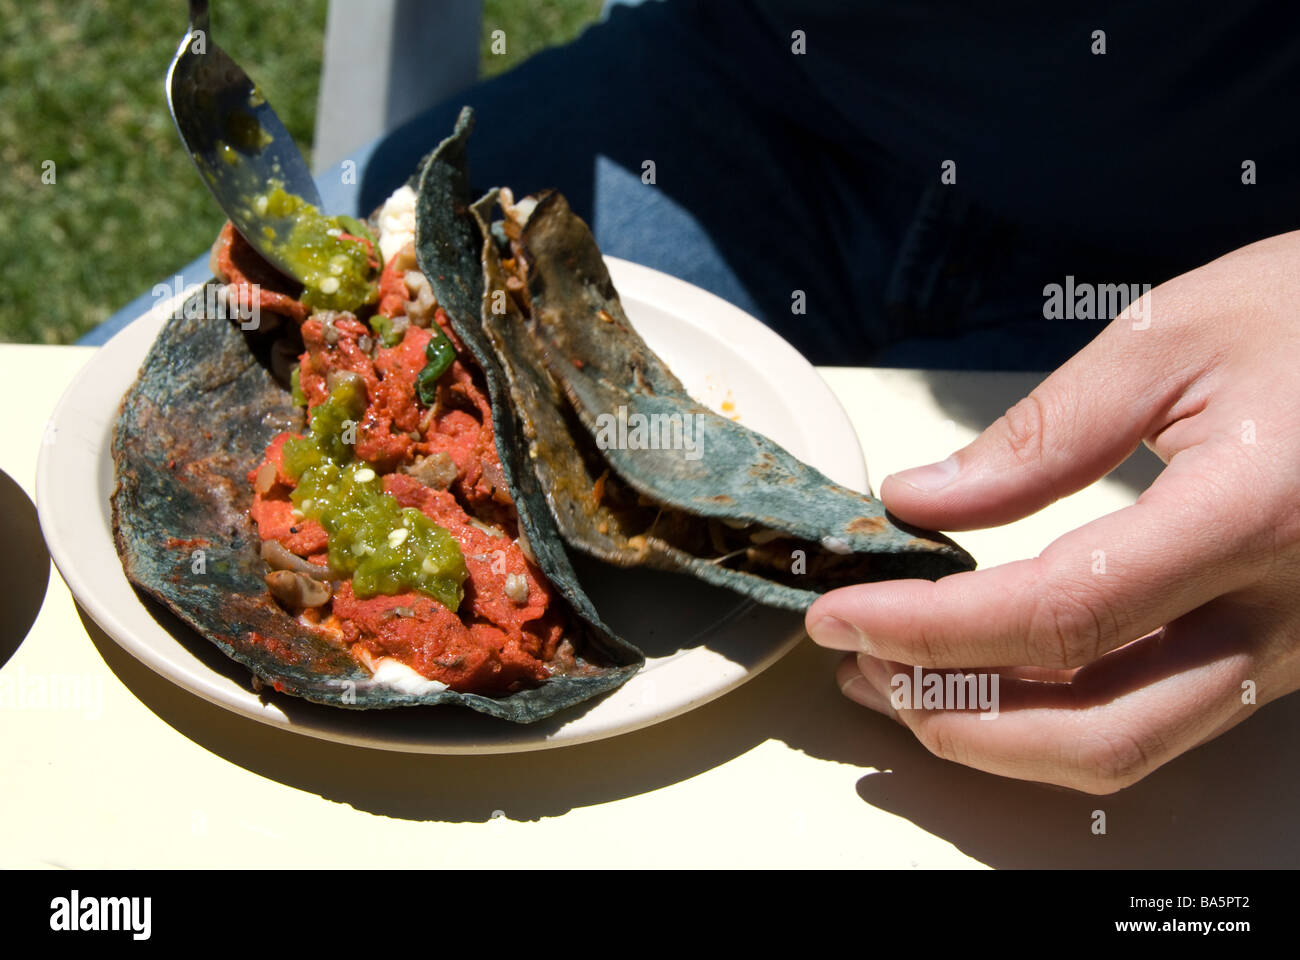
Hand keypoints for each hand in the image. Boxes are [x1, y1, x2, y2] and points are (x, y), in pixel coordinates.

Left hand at [807, 230, 1299, 792]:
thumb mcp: (1170, 339)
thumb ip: (1040, 437)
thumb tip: (919, 502)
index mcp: (1252, 513)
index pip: (1058, 613)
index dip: (932, 629)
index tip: (844, 616)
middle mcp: (1284, 612)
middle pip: (1096, 731)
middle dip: (953, 716)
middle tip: (858, 672)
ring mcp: (1292, 649)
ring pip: (1130, 748)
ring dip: (997, 735)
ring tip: (902, 684)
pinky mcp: (1283, 653)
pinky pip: (1158, 719)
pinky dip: (1055, 718)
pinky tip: (990, 677)